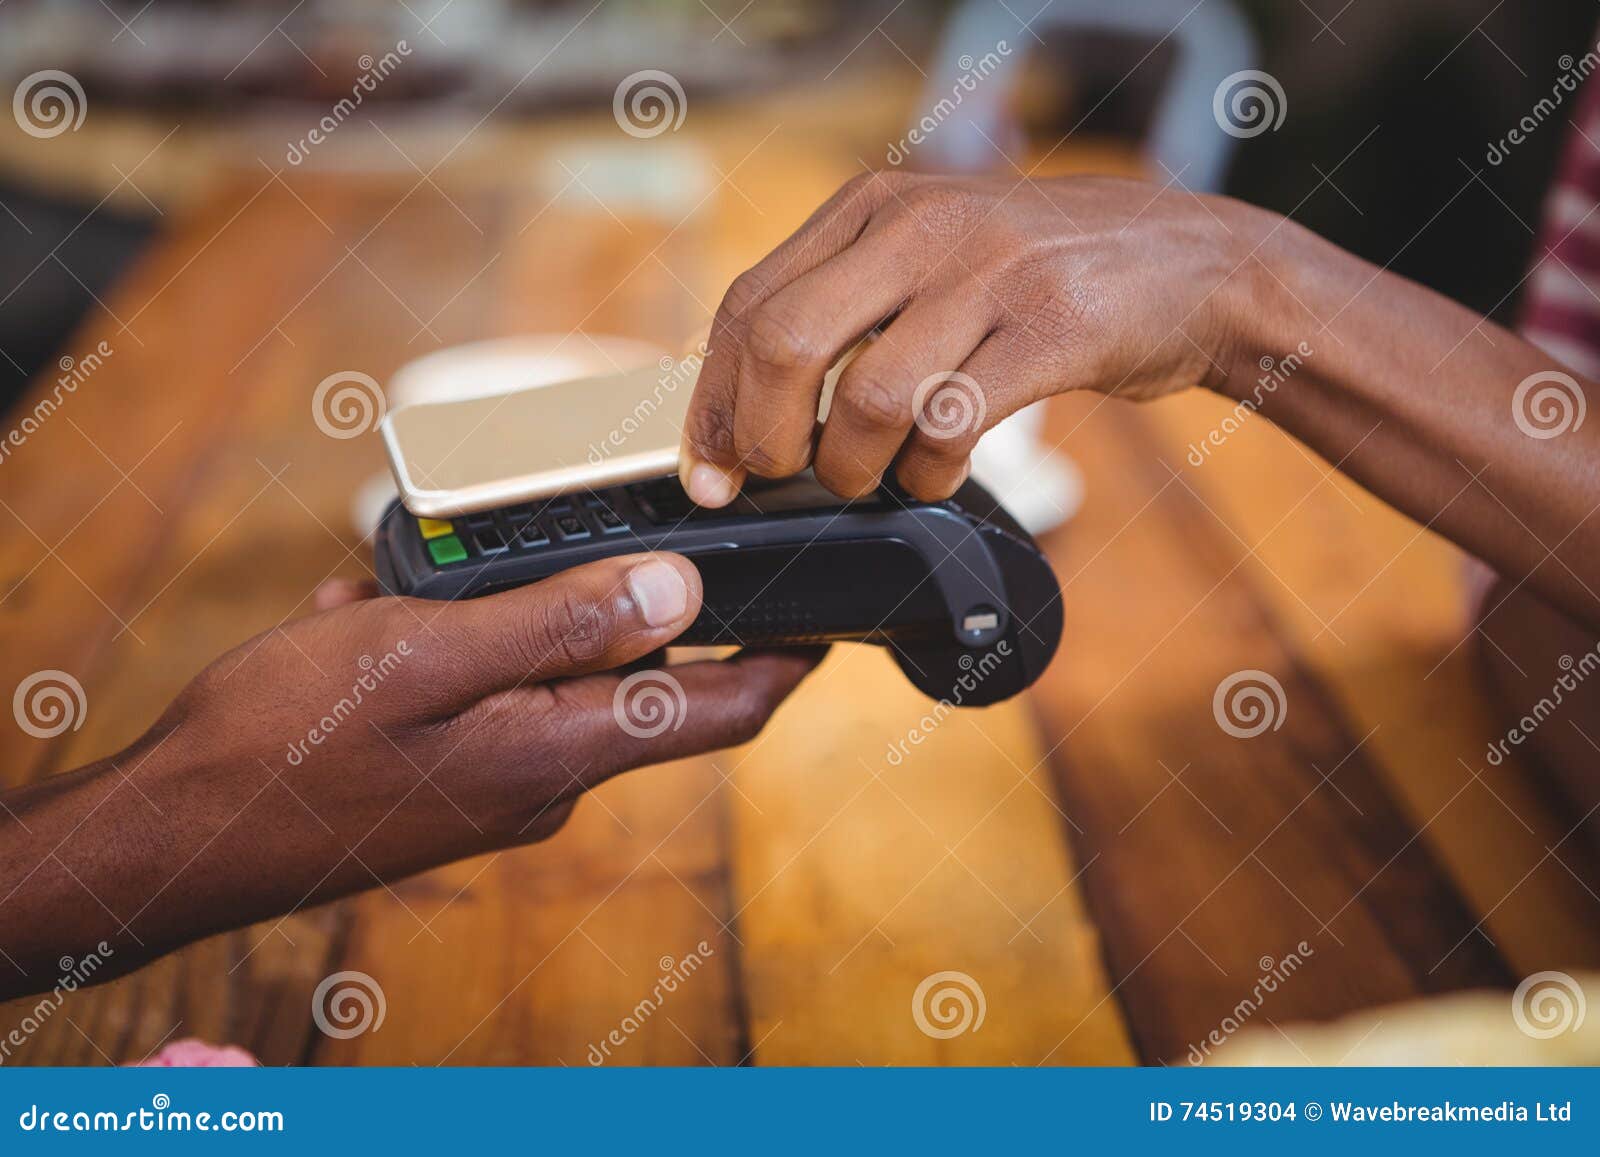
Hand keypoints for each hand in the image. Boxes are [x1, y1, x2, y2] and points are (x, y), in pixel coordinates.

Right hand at [0, 553, 820, 996]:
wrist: (173, 838)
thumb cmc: (283, 746)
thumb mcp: (426, 657)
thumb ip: (560, 626)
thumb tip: (680, 597)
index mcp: (557, 752)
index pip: (718, 715)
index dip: (781, 666)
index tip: (825, 620)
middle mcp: (543, 780)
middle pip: (626, 683)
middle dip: (596, 604)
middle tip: (544, 541)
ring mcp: (493, 788)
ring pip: (536, 677)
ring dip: (494, 618)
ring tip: (404, 582)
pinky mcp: (446, 784)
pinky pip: (475, 697)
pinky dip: (441, 649)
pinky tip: (365, 619)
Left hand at [679, 171, 1263, 503]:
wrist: (1191, 263)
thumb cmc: (1042, 275)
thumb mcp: (933, 252)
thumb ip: (848, 299)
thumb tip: (751, 402)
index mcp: (874, 205)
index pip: (750, 303)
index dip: (715, 400)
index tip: (711, 470)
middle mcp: (922, 225)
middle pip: (785, 343)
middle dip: (766, 438)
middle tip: (783, 479)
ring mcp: (990, 273)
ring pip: (868, 397)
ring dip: (855, 468)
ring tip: (874, 479)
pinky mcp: (1052, 328)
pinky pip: (953, 424)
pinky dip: (930, 471)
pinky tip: (941, 472)